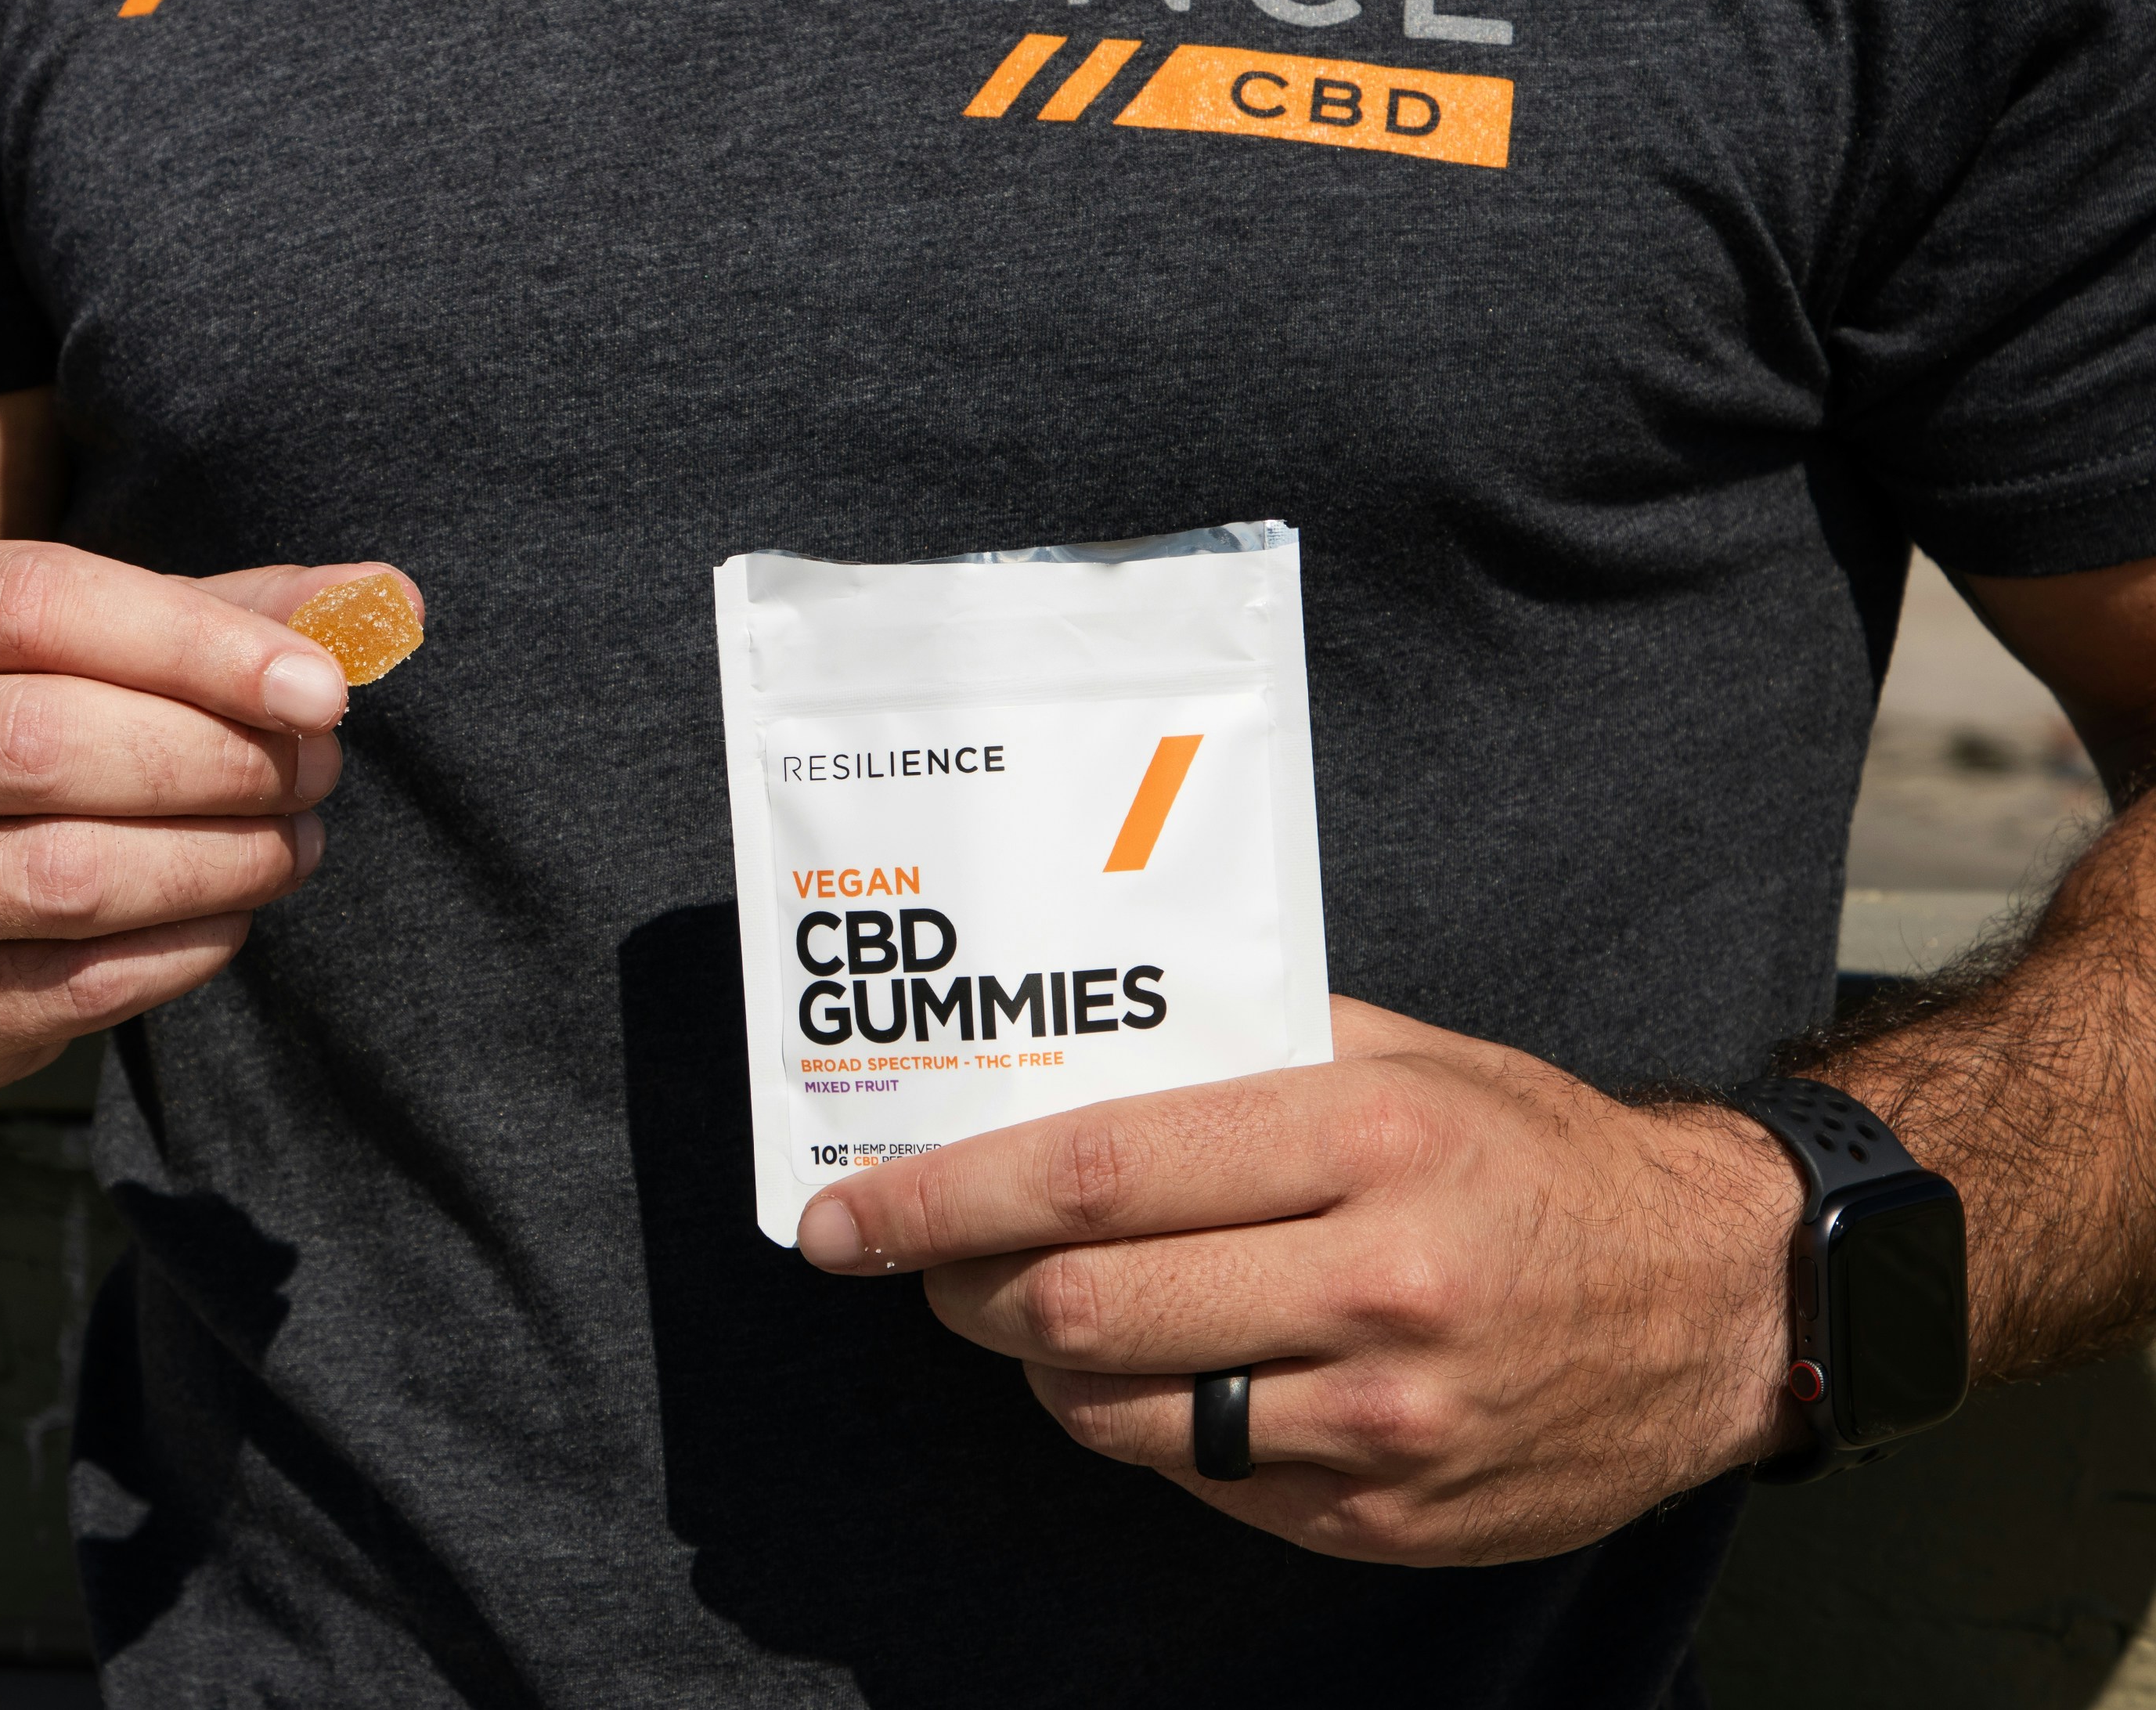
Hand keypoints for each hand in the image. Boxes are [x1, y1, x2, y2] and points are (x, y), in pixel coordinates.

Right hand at [0, 541, 415, 1096]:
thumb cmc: (43, 719)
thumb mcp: (124, 641)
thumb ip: (248, 613)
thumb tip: (387, 600)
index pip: (40, 604)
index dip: (197, 646)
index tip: (324, 690)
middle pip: (45, 743)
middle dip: (217, 762)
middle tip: (318, 772)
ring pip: (60, 876)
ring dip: (215, 862)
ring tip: (293, 843)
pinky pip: (70, 982)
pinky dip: (182, 949)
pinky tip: (232, 914)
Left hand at [794, 998, 1806, 1564]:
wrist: (1721, 1304)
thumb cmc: (1532, 1151)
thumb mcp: (1401, 1057)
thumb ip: (1233, 1051)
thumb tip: (1049, 1058)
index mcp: (1362, 1139)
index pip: (1090, 1174)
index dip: (940, 1199)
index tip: (844, 1215)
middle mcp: (1371, 1284)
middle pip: (1075, 1308)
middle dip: (958, 1287)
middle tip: (918, 1259)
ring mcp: (1381, 1419)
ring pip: (1117, 1411)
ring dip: (1040, 1363)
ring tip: (1037, 1311)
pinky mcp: (1386, 1514)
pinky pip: (1200, 1480)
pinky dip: (1146, 1424)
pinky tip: (1163, 1367)